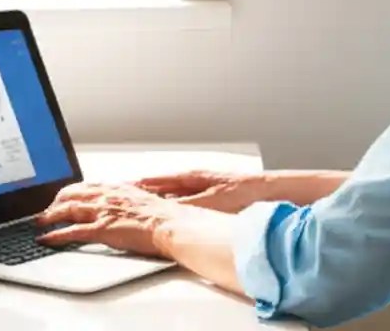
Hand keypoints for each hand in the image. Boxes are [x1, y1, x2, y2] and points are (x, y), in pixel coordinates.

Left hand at [35, 182, 194, 257]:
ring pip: (67, 210)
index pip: (86, 185)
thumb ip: (130, 200)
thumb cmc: (165, 216)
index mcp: (116, 188)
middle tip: (46, 209)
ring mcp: (102, 212)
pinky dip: (55, 235)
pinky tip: (45, 239)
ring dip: (49, 216)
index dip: (70, 191)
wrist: (172, 224)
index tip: (62, 195)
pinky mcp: (101, 229)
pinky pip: (71, 232)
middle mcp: (106, 196)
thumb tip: (126, 205)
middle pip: (71, 194)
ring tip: (39, 221)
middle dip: (55, 201)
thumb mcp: (143, 201)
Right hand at [134, 169, 269, 212]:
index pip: (158, 180)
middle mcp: (194, 181)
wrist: (267, 190)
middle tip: (124, 194)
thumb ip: (189, 207)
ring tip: (141, 204)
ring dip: (157, 199)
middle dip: (144, 191)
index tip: (122, 187)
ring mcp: (202, 188)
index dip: (139, 185)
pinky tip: (170, 212)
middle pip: (162, 187)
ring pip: (172, 194)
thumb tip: (168, 211)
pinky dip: (172, 205)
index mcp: (192, 177)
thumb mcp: (212, 201)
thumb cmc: (244, 191)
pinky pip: (184, 201)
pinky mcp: (210, 197)